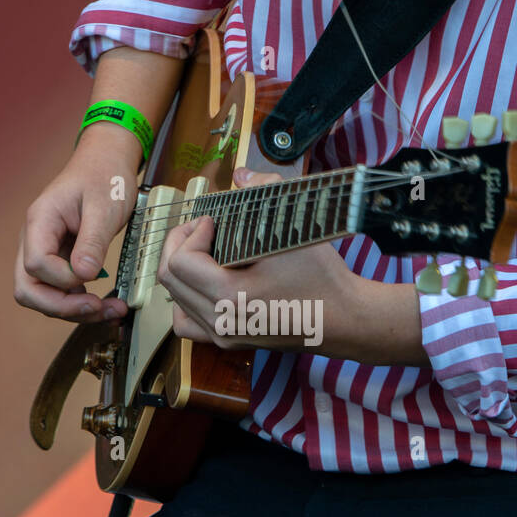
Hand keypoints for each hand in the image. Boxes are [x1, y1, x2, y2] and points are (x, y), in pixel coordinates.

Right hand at [14, 126, 135, 322]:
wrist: (106, 163)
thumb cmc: (104, 177)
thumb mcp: (104, 206)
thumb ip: (92, 240)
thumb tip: (84, 274)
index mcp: (40, 221)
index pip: (35, 264)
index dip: (63, 279)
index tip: (93, 278)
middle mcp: (34, 239)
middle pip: (28, 288)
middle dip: (61, 307)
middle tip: (96, 308)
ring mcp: (44, 251)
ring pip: (42, 295)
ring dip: (73, 310)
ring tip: (109, 310)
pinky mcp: (58, 260)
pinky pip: (60, 290)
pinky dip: (79, 302)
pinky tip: (104, 304)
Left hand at [158, 168, 427, 364]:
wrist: (345, 320)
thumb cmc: (322, 279)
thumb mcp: (293, 231)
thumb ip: (264, 194)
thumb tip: (242, 175)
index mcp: (228, 297)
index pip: (180, 261)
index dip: (191, 232)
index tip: (213, 220)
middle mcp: (220, 321)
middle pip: (171, 279)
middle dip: (181, 244)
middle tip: (203, 228)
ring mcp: (223, 336)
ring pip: (174, 300)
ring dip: (181, 271)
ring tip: (202, 252)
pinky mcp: (230, 341)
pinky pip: (188, 322)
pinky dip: (187, 300)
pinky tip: (206, 282)